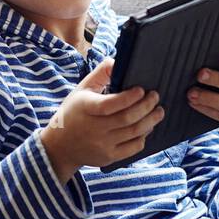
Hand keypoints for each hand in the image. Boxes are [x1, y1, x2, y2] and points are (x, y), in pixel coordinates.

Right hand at [40, 57, 165, 181]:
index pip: (110, 104)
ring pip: (134, 133)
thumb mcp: (81, 90)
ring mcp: (102, 144)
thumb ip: (100, 73)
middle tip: (155, 97)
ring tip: (158, 111)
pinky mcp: (108, 157)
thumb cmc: (73, 113)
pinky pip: (133, 147)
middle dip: (146, 107)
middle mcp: (94, 128)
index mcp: (85, 108)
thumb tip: (118, 61)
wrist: (60, 146)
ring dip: (150, 121)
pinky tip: (147, 127)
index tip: (142, 89)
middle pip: (127, 118)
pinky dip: (143, 136)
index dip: (129, 97)